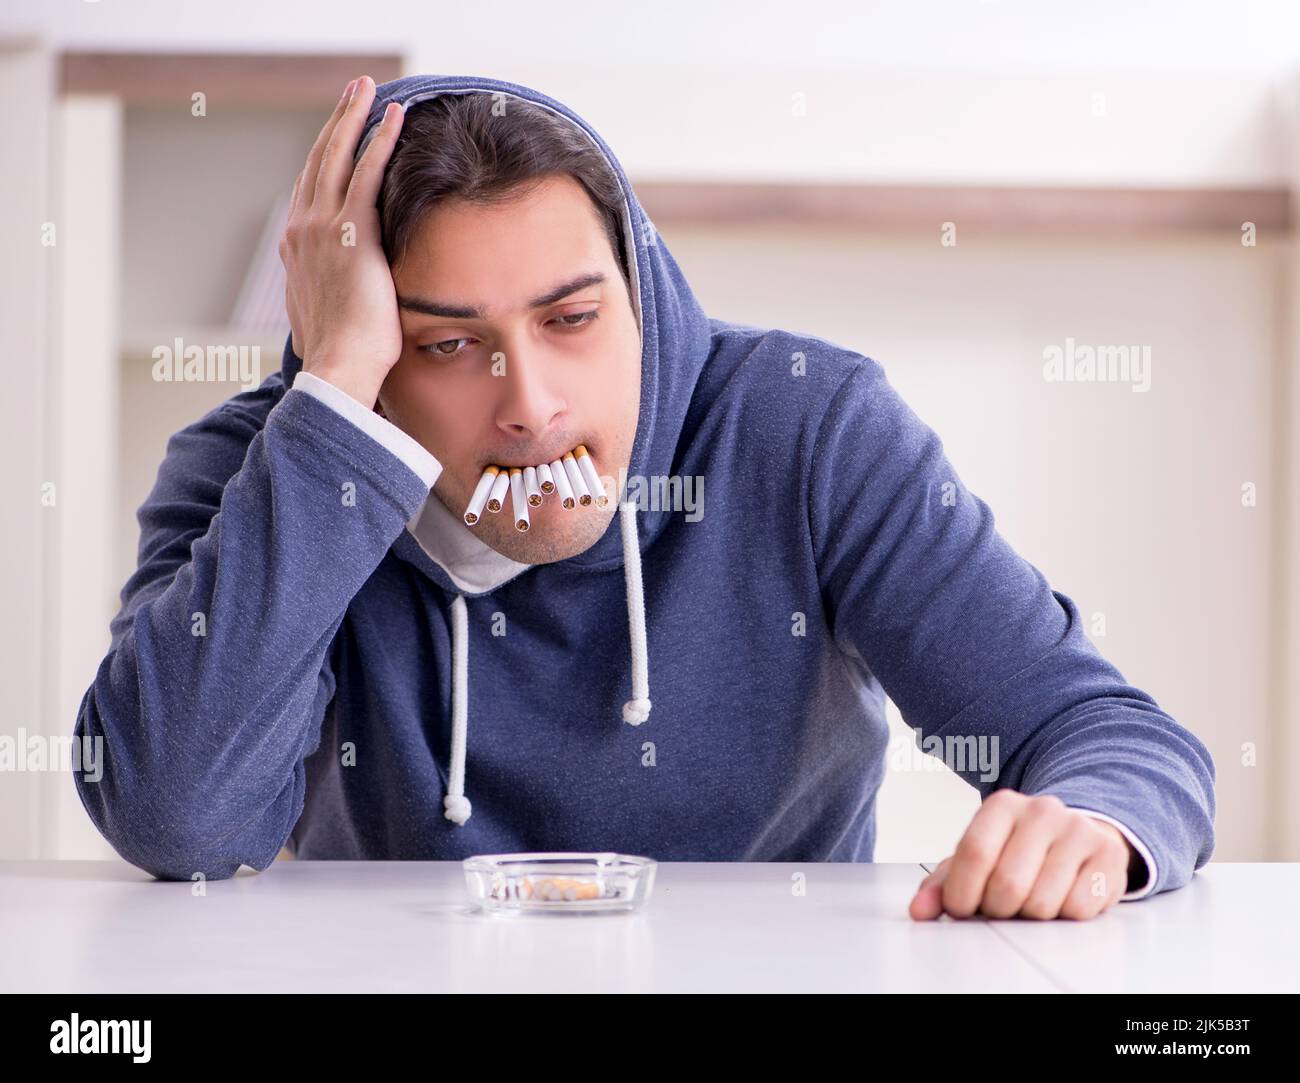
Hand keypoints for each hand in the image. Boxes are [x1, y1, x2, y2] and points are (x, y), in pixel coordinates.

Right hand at [280, 75, 405, 407]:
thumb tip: (331, 312)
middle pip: (318, 162)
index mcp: (296, 251)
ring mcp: (322, 228)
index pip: (310, 192)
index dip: (325, 160)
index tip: (338, 138)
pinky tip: (395, 115)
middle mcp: (301, 231)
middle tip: (353, 93)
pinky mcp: (351, 232)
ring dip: (353, 116)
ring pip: (337, 156)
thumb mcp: (324, 322)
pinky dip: (380, 139)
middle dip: (336, 123)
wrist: (338, 369)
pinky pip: (366, 172)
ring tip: (368, 89)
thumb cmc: (340, 358)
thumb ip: (327, 303)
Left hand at [908, 791, 1135, 920]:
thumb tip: (919, 910)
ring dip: (1030, 916)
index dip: (962, 893)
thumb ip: (943, 884)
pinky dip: (1063, 916)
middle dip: (997, 910)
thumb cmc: (1018, 852)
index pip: (974, 853)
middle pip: (1008, 883)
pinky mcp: (1108, 856)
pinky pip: (1078, 909)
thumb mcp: (979, 859)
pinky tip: (1061, 898)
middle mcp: (1042, 810)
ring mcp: (1079, 831)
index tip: (962, 910)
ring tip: (1030, 900)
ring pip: (1042, 902)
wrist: (1077, 836)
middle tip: (1001, 907)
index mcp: (1002, 805)